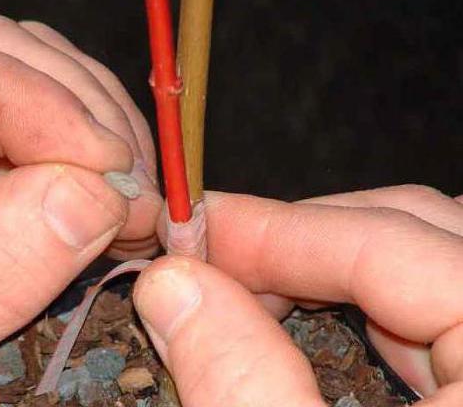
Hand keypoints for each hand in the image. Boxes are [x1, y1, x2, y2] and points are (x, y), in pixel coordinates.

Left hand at [0, 15, 160, 405]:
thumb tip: (90, 195)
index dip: (26, 97)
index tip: (103, 157)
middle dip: (77, 115)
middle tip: (134, 187)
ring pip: (29, 98)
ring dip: (97, 140)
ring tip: (139, 205)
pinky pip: (44, 154)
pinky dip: (93, 176)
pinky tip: (123, 215)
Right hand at [135, 185, 462, 405]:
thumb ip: (240, 380)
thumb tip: (173, 288)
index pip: (385, 239)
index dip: (272, 227)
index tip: (194, 232)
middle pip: (413, 227)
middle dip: (297, 236)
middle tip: (214, 261)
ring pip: (428, 260)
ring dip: (329, 264)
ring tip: (252, 286)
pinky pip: (444, 306)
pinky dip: (367, 303)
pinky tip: (312, 320)